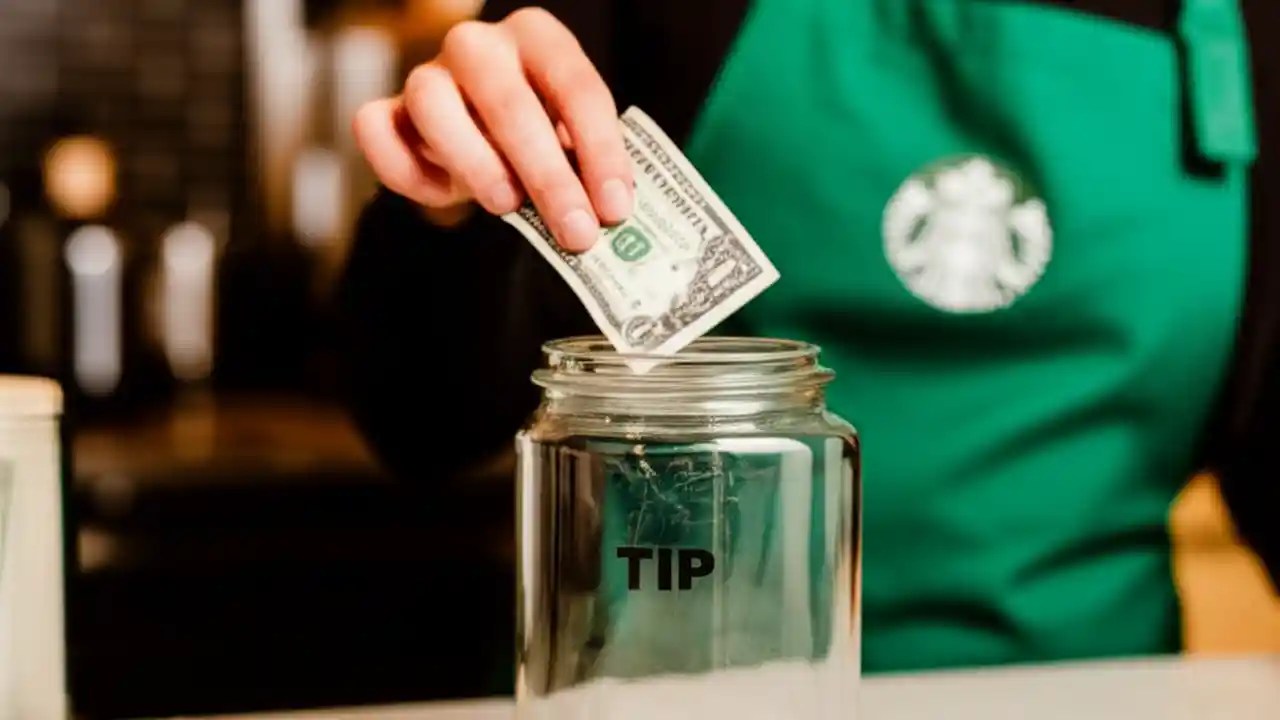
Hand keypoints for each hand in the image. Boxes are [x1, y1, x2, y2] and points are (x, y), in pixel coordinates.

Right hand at [353, 7, 632, 251]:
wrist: (486, 142)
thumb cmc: (542, 141)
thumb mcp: (574, 146)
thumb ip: (589, 171)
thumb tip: (609, 217)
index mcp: (540, 39)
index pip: (575, 87)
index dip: (600, 150)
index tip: (615, 207)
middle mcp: (479, 46)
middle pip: (508, 100)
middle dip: (548, 175)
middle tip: (576, 232)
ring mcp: (427, 74)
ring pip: (431, 102)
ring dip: (473, 162)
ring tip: (507, 206)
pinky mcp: (387, 110)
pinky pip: (375, 129)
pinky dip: (404, 170)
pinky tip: (444, 197)